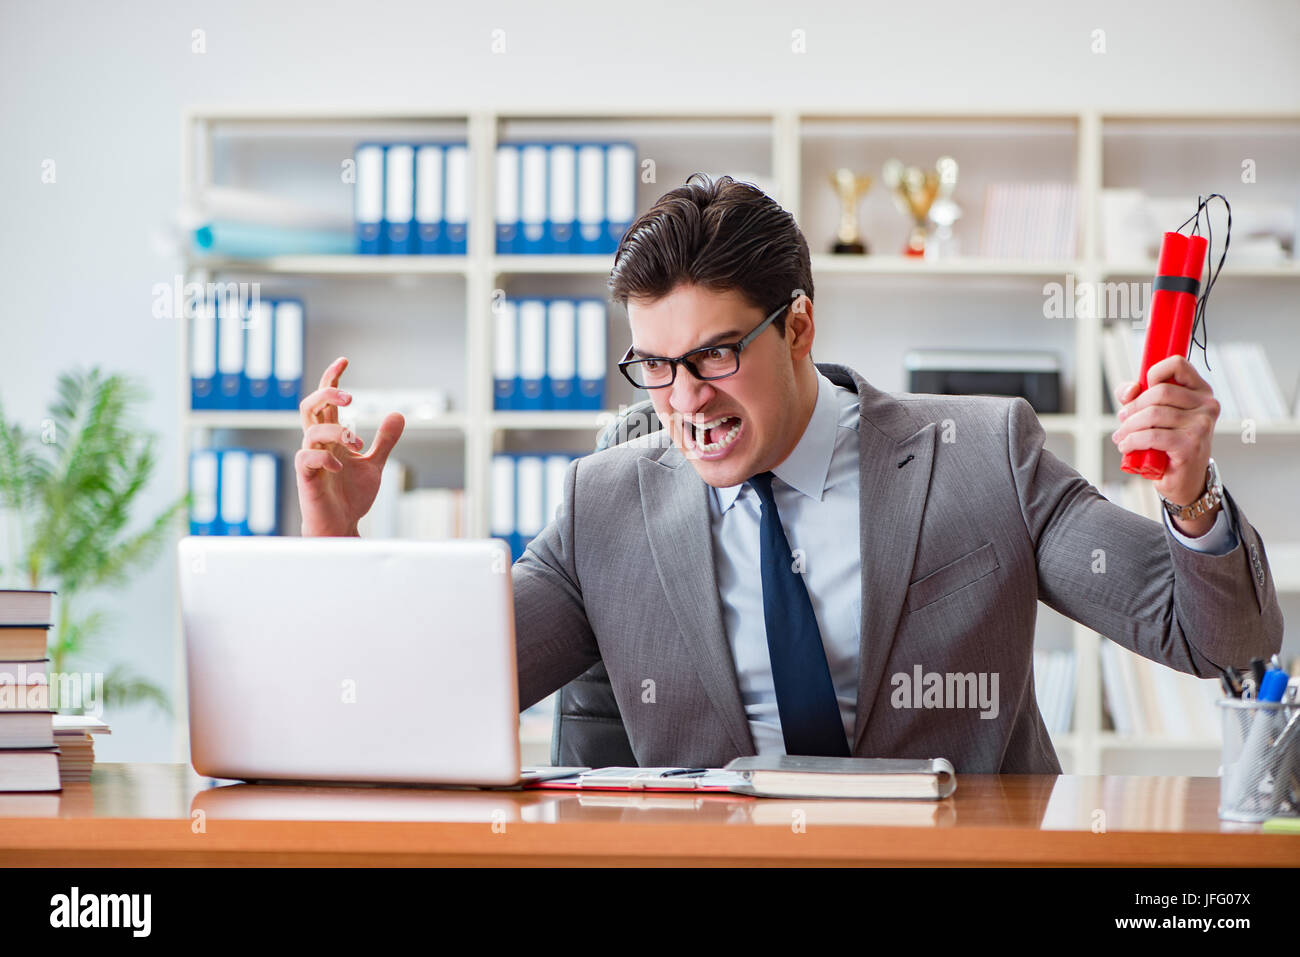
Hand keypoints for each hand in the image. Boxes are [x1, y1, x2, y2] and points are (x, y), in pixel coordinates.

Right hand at [294, 357, 404, 536]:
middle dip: (328, 395)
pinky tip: (340, 465)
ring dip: (336, 431)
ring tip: (357, 444)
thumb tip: (399, 414)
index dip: (332, 379)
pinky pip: (306, 458)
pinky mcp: (306, 478)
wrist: (341, 526)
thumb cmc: (351, 496)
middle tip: (351, 398)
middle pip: (310, 406)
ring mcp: (310, 460)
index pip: (326, 401)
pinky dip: (324, 457)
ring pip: (310, 430)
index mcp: (331, 437)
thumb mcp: (374, 464)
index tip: (344, 360)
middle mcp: (318, 444)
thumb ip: (384, 440)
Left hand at [1111, 354, 1219, 532]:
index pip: (1178, 364)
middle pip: (1159, 392)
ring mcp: (1201, 425)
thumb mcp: (1153, 415)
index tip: (1139, 391)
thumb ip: (1138, 395)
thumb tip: (1130, 390)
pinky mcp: (1190, 445)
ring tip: (1121, 437)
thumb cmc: (1169, 444)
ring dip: (1128, 427)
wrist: (1185, 480)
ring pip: (1152, 414)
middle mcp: (1207, 405)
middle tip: (1123, 421)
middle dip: (1133, 407)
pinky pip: (1152, 435)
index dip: (1153, 373)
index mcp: (1201, 392)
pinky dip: (1132, 441)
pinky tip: (1126, 447)